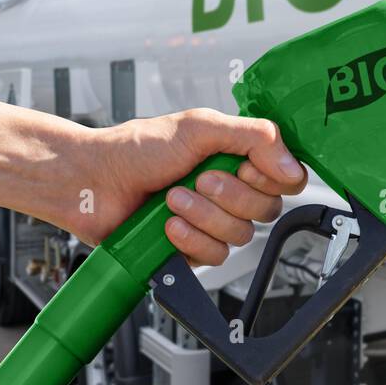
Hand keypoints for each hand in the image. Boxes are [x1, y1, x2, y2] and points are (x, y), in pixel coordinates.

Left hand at [76, 108, 306, 264]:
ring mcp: (213, 221)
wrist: (92, 181)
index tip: (244, 167)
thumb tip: (293, 166)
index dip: (272, 179)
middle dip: (230, 195)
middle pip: (268, 209)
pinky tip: (168, 225)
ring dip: (204, 216)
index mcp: (239, 157)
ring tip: (173, 199)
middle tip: (198, 178)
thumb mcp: (200, 127)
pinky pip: (215, 256)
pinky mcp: (194, 248)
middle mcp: (232, 190)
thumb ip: (255, 138)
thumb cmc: (136, 149)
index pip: (288, 179)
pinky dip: (190, 239)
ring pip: (241, 235)